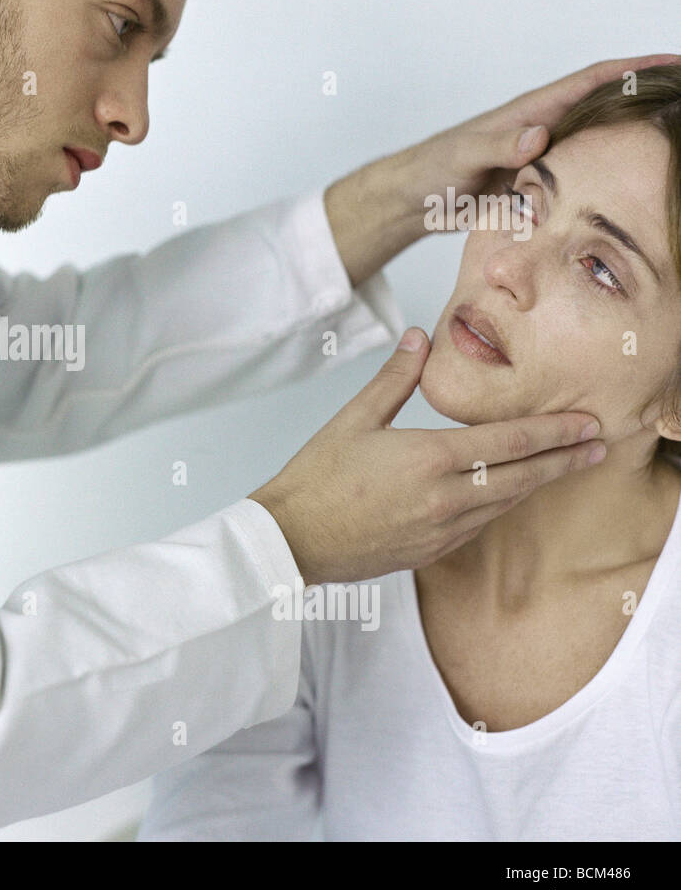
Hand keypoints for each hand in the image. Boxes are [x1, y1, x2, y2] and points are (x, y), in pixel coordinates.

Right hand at [248, 328, 605, 584]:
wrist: (292, 540)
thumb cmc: (316, 479)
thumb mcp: (352, 419)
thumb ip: (394, 378)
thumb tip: (418, 338)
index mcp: (428, 458)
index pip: (509, 440)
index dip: (553, 431)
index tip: (584, 422)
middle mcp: (444, 498)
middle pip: (521, 476)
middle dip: (563, 460)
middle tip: (597, 445)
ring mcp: (440, 529)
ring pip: (504, 503)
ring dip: (537, 483)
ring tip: (563, 466)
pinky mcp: (430, 551)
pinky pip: (479, 525)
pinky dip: (502, 505)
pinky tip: (509, 495)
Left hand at [385, 53, 680, 219]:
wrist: (413, 198)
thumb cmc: (432, 169)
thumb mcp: (463, 155)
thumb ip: (498, 146)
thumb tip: (540, 135)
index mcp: (532, 112)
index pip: (593, 80)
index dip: (634, 68)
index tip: (674, 62)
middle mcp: (544, 129)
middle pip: (607, 105)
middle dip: (647, 96)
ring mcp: (543, 155)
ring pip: (598, 140)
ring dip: (633, 136)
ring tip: (674, 135)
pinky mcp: (538, 182)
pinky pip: (582, 173)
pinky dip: (607, 172)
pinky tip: (631, 183)